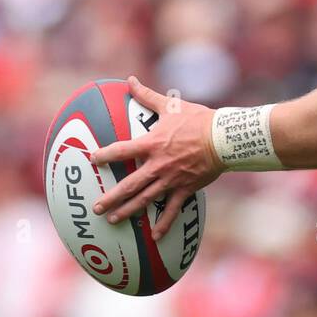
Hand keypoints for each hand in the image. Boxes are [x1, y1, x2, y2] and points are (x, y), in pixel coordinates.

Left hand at [89, 76, 222, 239]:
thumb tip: (129, 80)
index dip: (105, 155)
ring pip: (145, 200)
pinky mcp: (185, 189)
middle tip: (97, 207)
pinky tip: (154, 237)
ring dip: (128, 211)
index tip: (93, 160)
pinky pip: (171, 210)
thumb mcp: (170, 105)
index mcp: (152, 144)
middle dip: (111, 197)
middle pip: (129, 185)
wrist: (224, 139)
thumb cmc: (197, 119)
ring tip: (114, 220)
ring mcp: (171, 180)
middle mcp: (157, 165)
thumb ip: (147, 95)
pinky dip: (163, 224)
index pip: (122, 151)